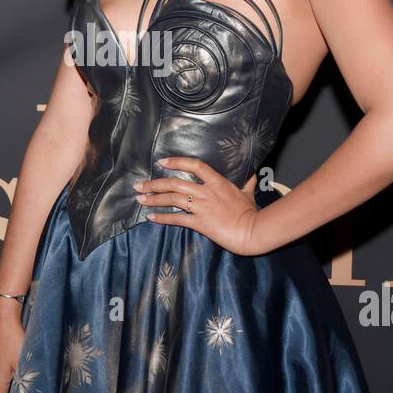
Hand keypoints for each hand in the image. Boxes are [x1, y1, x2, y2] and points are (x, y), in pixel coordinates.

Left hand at [133, 156, 266, 255]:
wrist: (252, 231)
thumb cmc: (251, 212)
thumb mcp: (248, 192)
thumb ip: (247, 181)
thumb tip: (252, 173)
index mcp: (218, 182)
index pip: (194, 165)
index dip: (177, 162)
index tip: (162, 162)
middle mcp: (206, 192)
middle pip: (175, 183)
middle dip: (155, 183)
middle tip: (139, 184)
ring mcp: (202, 207)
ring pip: (173, 199)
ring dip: (154, 198)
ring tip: (139, 199)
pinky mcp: (200, 223)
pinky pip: (177, 219)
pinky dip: (162, 218)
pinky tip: (150, 217)